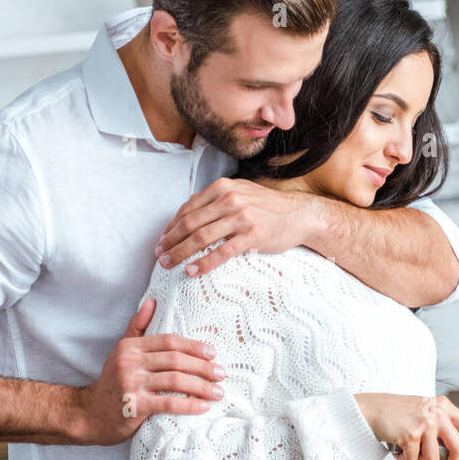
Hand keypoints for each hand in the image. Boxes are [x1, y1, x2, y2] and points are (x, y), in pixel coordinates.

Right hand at [71, 299, 225, 444]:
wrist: (89, 415)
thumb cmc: (111, 383)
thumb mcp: (121, 352)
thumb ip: (137, 327)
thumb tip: (152, 301)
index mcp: (131, 346)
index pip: (169, 341)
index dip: (193, 346)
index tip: (213, 353)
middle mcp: (130, 362)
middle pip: (176, 360)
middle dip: (203, 367)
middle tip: (221, 373)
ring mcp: (131, 383)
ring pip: (175, 380)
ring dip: (201, 387)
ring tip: (218, 392)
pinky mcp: (134, 405)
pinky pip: (168, 403)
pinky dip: (189, 405)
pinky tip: (204, 407)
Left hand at [154, 178, 317, 276]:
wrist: (300, 214)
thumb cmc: (267, 207)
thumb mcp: (240, 193)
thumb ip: (215, 200)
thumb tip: (188, 214)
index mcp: (222, 187)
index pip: (188, 208)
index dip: (171, 226)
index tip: (161, 240)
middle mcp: (229, 199)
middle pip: (190, 223)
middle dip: (170, 241)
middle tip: (159, 255)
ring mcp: (241, 217)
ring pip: (201, 238)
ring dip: (180, 253)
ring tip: (168, 265)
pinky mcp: (252, 235)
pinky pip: (222, 252)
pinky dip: (204, 263)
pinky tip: (192, 271)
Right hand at [353, 393, 458, 459]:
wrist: (370, 409)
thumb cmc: (395, 414)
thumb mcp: (424, 413)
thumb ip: (440, 428)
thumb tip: (452, 454)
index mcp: (444, 407)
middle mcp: (438, 413)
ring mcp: (426, 423)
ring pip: (433, 459)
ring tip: (406, 448)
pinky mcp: (412, 434)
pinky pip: (415, 459)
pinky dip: (404, 458)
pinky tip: (397, 446)